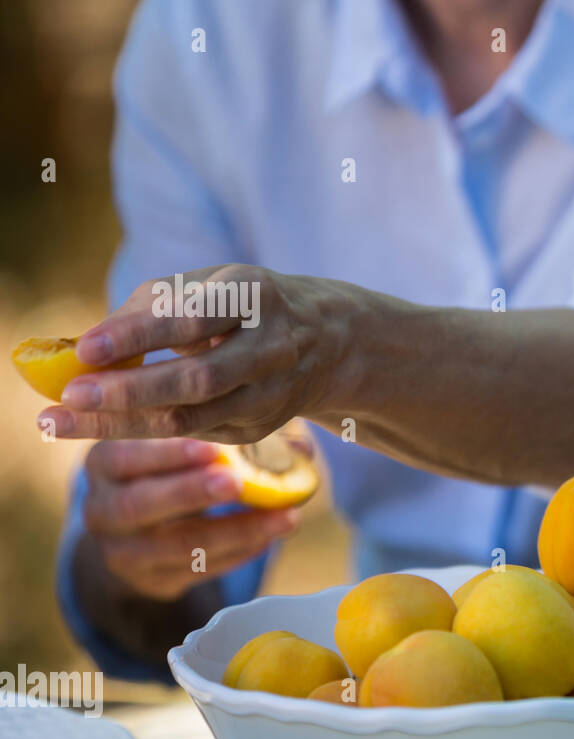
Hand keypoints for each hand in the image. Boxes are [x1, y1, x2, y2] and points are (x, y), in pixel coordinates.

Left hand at [41, 265, 351, 442]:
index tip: (86, 349)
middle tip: (71, 396)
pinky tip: (95, 427)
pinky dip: (141, 431)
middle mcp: (271, 348)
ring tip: (61, 422)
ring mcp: (271, 394)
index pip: (194, 318)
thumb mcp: (209, 284)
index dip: (139, 335)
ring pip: (192, 418)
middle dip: (130, 390)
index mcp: (257, 297)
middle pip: (198, 379)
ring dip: (123, 422)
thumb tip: (88, 346)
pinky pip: (193, 434)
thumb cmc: (244, 304)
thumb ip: (151, 307)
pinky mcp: (260, 427)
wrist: (327, 342)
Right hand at [80, 438, 299, 601]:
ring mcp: (122, 552)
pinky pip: (197, 570)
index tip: (213, 448)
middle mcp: (100, 509)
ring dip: (234, 531)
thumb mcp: (189, 443)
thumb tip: (301, 448)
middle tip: (236, 482)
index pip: (124, 458)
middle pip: (138, 506)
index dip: (167, 455)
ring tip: (283, 517)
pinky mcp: (151, 581)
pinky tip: (271, 536)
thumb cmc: (175, 467)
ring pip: (175, 546)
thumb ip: (237, 436)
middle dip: (190, 494)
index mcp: (103, 463)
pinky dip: (239, 552)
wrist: (143, 528)